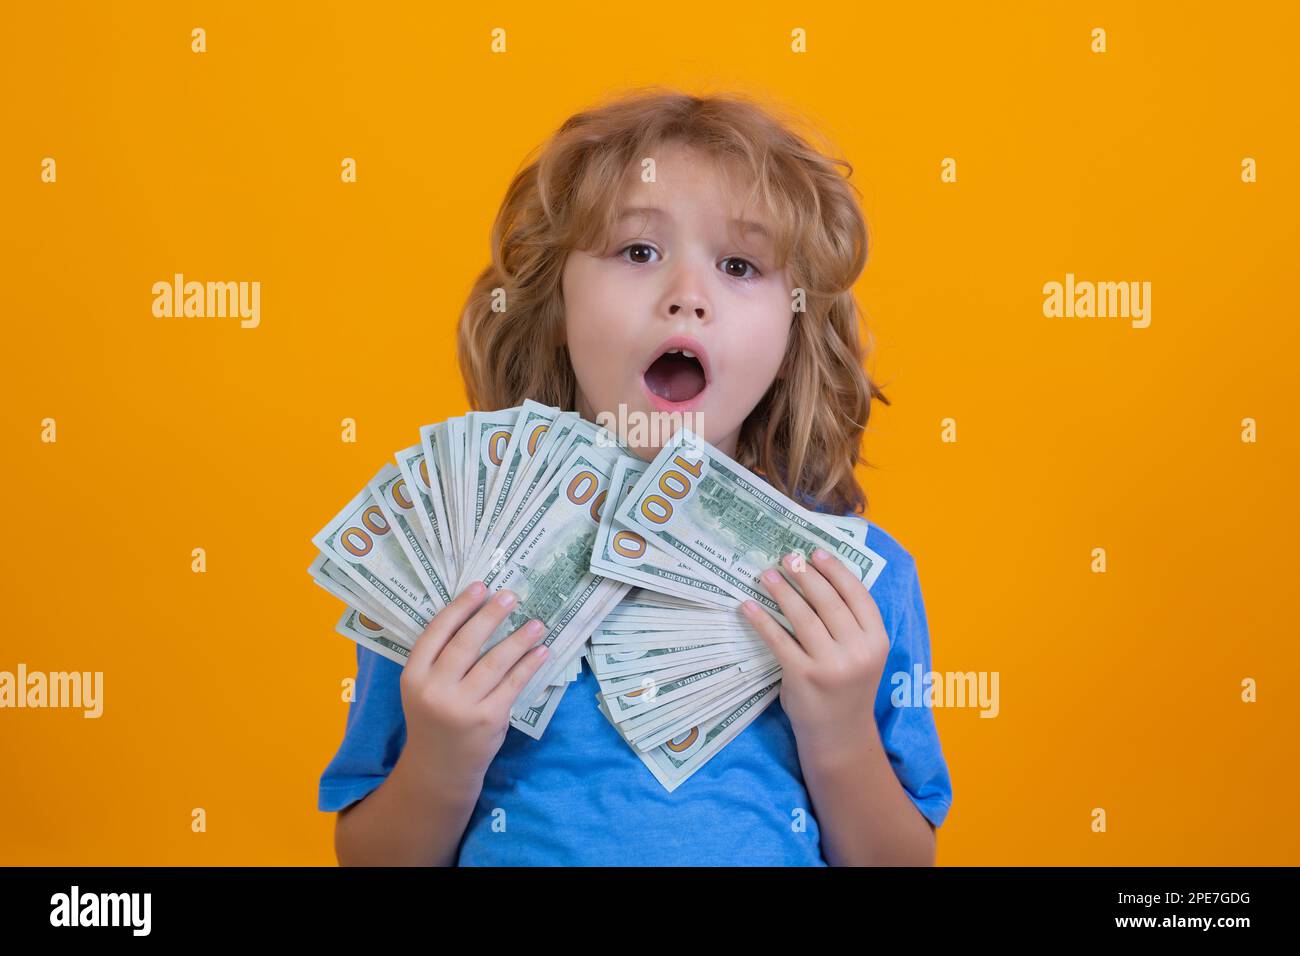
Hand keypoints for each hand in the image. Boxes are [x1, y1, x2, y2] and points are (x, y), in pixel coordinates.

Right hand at [396, 582, 548, 797]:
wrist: (439, 767)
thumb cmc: (435, 717)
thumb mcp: (423, 687)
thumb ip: (440, 658)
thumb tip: (478, 613)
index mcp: (414, 676)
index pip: (437, 632)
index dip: (460, 607)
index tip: (480, 586)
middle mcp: (435, 690)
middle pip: (466, 643)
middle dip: (491, 616)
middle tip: (510, 596)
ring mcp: (462, 706)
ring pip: (494, 663)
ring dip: (518, 639)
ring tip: (536, 623)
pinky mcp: (488, 719)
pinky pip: (512, 684)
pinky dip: (529, 665)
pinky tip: (541, 652)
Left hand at [741, 549, 889, 762]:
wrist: (840, 734)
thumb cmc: (848, 686)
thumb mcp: (864, 654)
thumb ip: (851, 624)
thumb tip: (817, 578)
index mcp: (877, 641)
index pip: (857, 595)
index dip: (836, 570)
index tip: (816, 552)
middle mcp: (858, 651)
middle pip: (828, 602)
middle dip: (805, 575)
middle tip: (787, 558)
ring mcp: (830, 665)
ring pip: (803, 617)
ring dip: (782, 591)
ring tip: (766, 574)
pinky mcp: (803, 677)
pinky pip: (779, 640)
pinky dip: (762, 620)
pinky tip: (749, 606)